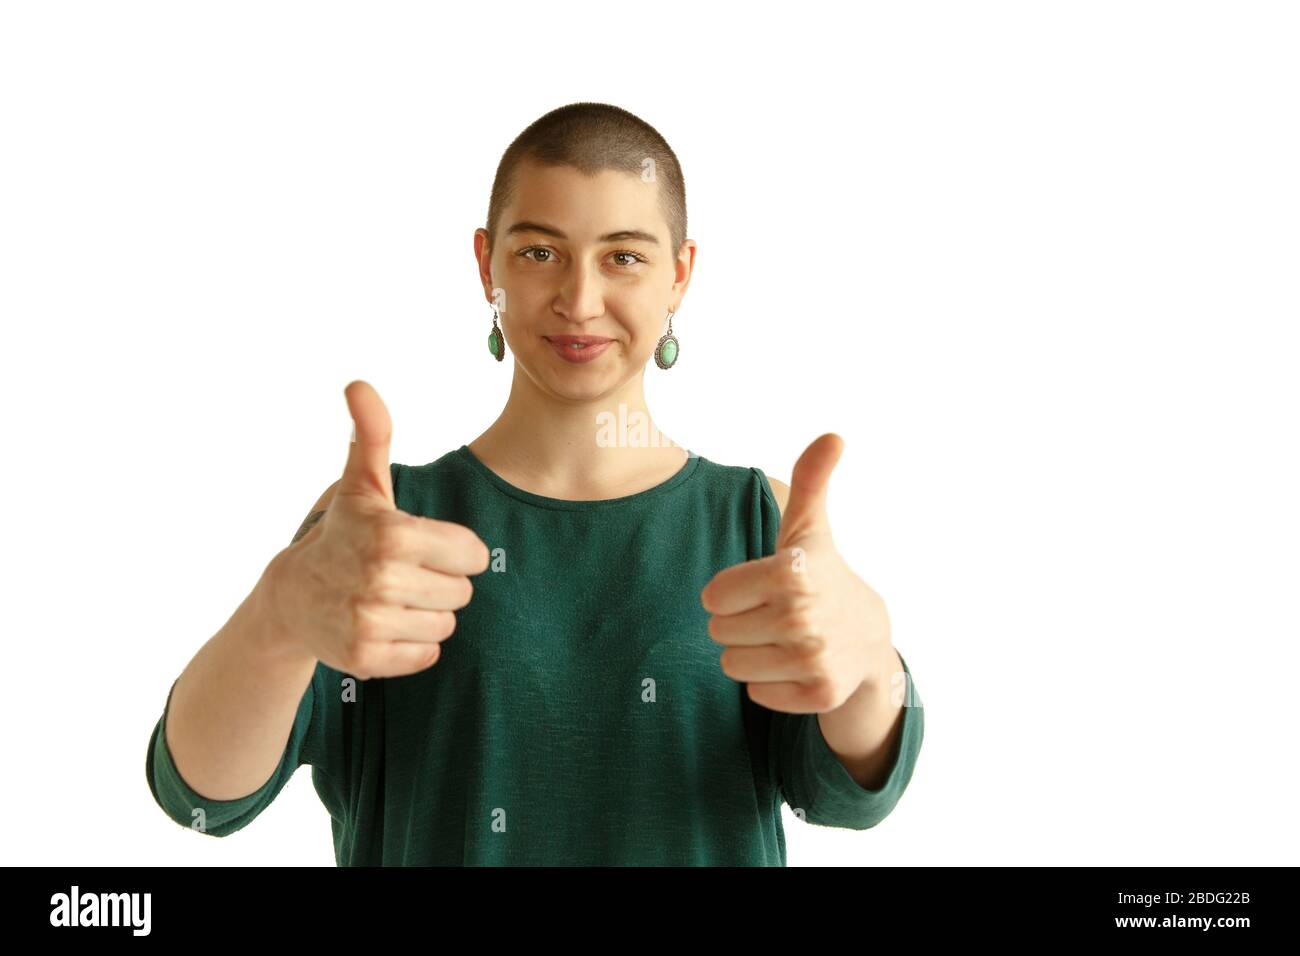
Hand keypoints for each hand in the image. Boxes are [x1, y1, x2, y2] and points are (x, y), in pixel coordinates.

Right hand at [270, 380, 490, 678]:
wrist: (293, 596)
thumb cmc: (343, 533)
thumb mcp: (362, 484)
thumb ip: (372, 434)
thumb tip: (359, 385)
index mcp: (392, 535)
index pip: (473, 555)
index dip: (455, 550)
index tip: (423, 545)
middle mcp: (380, 581)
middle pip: (462, 592)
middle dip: (441, 582)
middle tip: (404, 573)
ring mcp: (370, 623)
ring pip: (447, 625)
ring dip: (427, 614)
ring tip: (393, 598)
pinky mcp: (366, 659)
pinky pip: (427, 656)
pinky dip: (413, 645)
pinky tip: (385, 624)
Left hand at [699, 434, 892, 713]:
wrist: (868, 636)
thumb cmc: (821, 574)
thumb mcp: (808, 527)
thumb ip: (809, 480)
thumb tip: (834, 435)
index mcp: (791, 571)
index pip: (712, 596)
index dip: (730, 592)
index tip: (760, 587)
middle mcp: (803, 616)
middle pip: (719, 631)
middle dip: (739, 623)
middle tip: (773, 613)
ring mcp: (813, 658)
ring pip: (731, 665)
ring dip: (751, 654)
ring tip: (782, 639)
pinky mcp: (819, 693)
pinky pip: (755, 693)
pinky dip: (770, 684)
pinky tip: (794, 665)